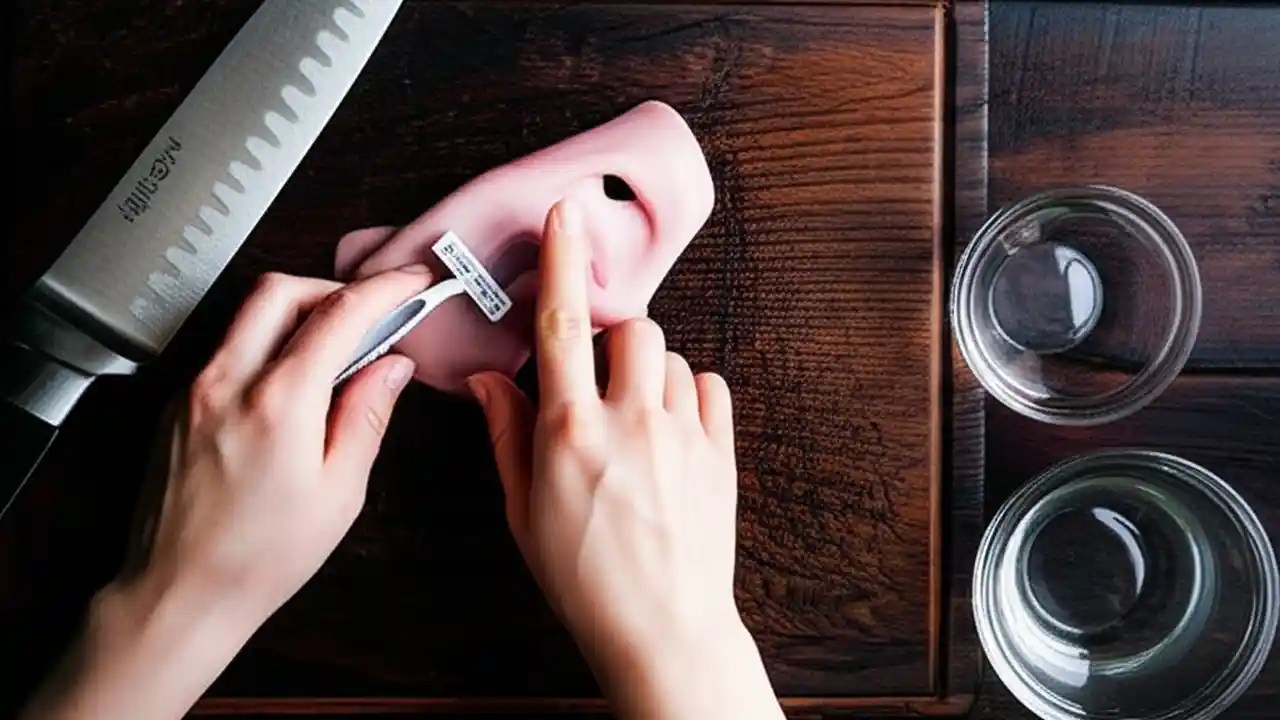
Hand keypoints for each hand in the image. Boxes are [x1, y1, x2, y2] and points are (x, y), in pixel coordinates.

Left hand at [22, 267, 429, 719]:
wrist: (180, 593)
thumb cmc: (261, 558)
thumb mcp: (340, 492)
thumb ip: (367, 415)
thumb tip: (393, 365)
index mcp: (279, 403)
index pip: (338, 314)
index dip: (383, 288)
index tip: (411, 282)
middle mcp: (228, 382)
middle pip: (280, 290)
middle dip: (332, 287)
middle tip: (368, 313)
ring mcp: (194, 390)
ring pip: (248, 315)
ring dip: (297, 314)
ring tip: (334, 351)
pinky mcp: (178, 405)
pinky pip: (227, 350)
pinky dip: (267, 346)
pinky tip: (292, 386)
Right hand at [468, 201, 782, 718]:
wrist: (663, 628)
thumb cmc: (584, 580)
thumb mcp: (523, 511)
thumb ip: (506, 434)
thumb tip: (488, 380)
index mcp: (569, 433)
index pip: (563, 325)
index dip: (563, 261)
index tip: (565, 216)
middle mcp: (629, 421)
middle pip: (631, 328)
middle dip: (614, 337)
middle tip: (600, 376)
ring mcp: (682, 434)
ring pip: (670, 354)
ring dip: (647, 368)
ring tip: (634, 414)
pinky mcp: (721, 451)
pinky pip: (709, 386)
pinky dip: (688, 393)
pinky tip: (669, 428)